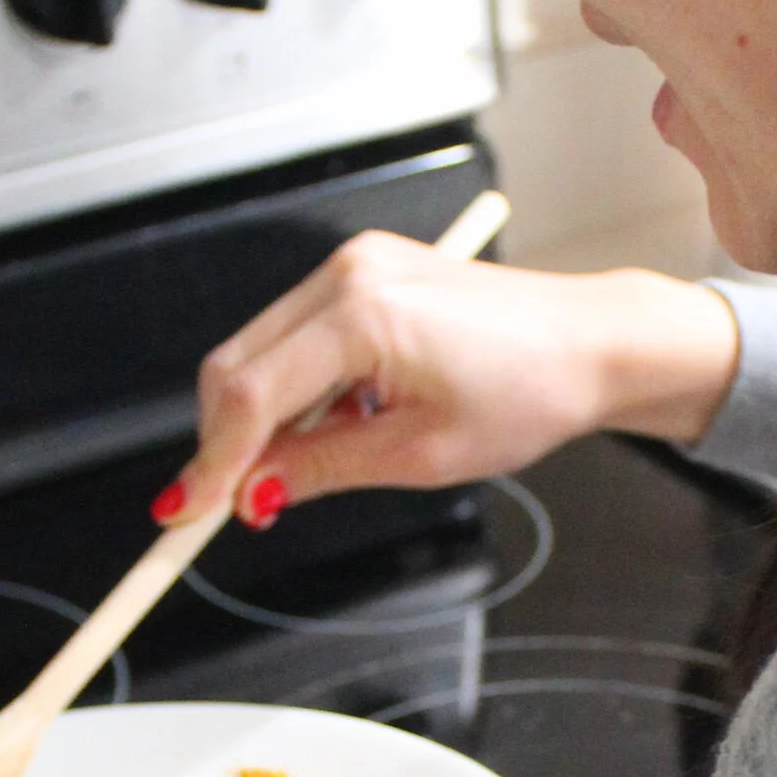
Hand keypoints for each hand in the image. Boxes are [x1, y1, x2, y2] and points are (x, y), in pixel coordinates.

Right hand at [169, 229, 740, 528]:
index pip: (250, 395)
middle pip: (236, 364)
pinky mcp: (365, 271)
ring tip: (313, 462)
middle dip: (226, 440)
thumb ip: (321, 468)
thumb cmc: (531, 391)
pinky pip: (296, 333)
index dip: (211, 462)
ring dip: (263, 415)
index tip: (185, 512)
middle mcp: (347, 274)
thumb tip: (252, 493)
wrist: (591, 343)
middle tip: (236, 506)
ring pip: (260, 350)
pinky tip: (339, 419)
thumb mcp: (420, 455)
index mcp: (361, 315)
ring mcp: (354, 265)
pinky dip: (296, 386)